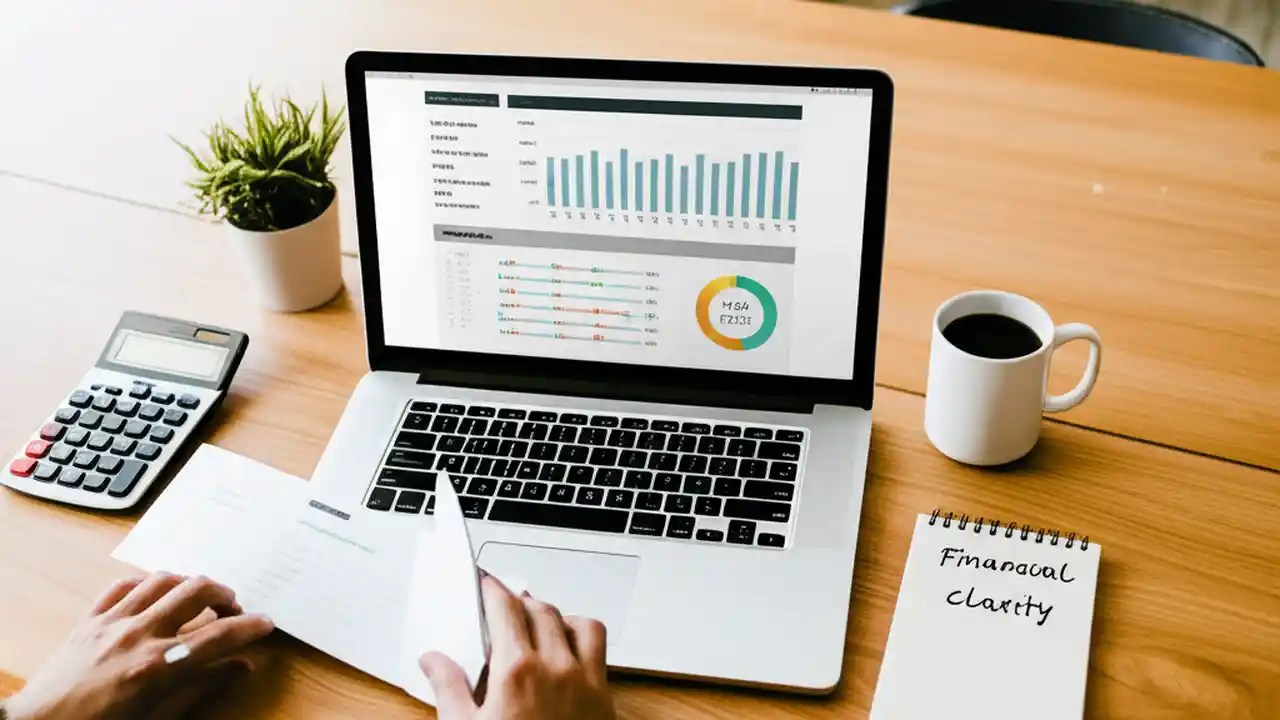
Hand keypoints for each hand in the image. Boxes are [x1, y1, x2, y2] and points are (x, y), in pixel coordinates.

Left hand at [3, 572, 273, 719]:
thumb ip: (199, 690)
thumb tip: (239, 668)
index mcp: (156, 667)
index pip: (219, 637)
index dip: (250, 627)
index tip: (267, 624)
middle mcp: (137, 636)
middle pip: (195, 591)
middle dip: (223, 593)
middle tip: (233, 608)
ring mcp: (110, 623)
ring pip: (161, 580)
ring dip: (187, 584)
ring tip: (198, 598)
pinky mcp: (88, 620)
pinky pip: (122, 585)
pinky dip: (146, 585)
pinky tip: (155, 596)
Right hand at [419, 576, 615, 719]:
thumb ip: (448, 689)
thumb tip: (433, 661)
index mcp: (516, 670)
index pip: (505, 607)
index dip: (493, 587)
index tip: (485, 580)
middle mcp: (556, 667)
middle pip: (540, 608)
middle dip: (520, 599)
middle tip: (504, 602)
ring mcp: (585, 680)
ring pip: (576, 621)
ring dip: (556, 613)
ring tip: (538, 619)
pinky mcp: (604, 698)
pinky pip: (600, 648)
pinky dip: (583, 635)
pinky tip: (570, 648)